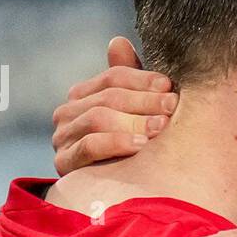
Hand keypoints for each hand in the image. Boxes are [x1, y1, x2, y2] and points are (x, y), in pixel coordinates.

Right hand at [52, 37, 179, 174]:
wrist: (120, 195)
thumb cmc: (135, 147)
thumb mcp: (138, 112)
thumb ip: (132, 79)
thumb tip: (117, 40)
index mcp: (83, 95)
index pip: (113, 77)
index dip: (143, 79)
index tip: (170, 85)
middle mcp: (67, 113)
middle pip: (108, 97)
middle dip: (145, 101)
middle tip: (173, 106)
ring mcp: (63, 138)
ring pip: (98, 118)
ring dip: (134, 121)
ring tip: (162, 127)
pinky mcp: (64, 164)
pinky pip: (88, 146)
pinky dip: (117, 142)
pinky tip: (140, 145)